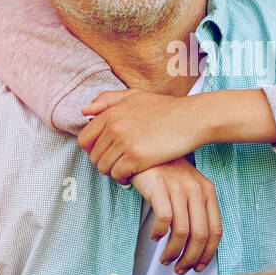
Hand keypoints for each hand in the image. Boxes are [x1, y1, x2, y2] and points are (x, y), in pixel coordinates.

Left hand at [78, 88, 209, 183]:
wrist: (191, 118)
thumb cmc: (165, 108)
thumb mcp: (135, 96)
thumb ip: (108, 100)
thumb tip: (84, 110)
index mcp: (111, 113)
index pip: (85, 139)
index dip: (92, 150)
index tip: (105, 153)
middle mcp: (114, 127)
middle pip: (94, 156)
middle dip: (104, 162)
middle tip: (117, 164)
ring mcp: (125, 143)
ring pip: (104, 168)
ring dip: (113, 172)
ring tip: (124, 170)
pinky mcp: (137, 158)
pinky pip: (118, 175)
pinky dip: (123, 179)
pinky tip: (131, 176)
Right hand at [129, 158, 222, 273]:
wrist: (147, 149)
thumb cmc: (167, 173)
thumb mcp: (189, 188)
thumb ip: (196, 210)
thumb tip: (196, 245)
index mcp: (208, 192)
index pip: (215, 231)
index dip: (208, 254)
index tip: (198, 267)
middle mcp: (197, 190)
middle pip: (200, 236)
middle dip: (190, 259)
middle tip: (179, 270)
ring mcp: (178, 188)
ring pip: (181, 232)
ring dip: (173, 252)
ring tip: (165, 259)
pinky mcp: (160, 187)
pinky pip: (164, 220)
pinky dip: (159, 233)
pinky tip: (154, 237)